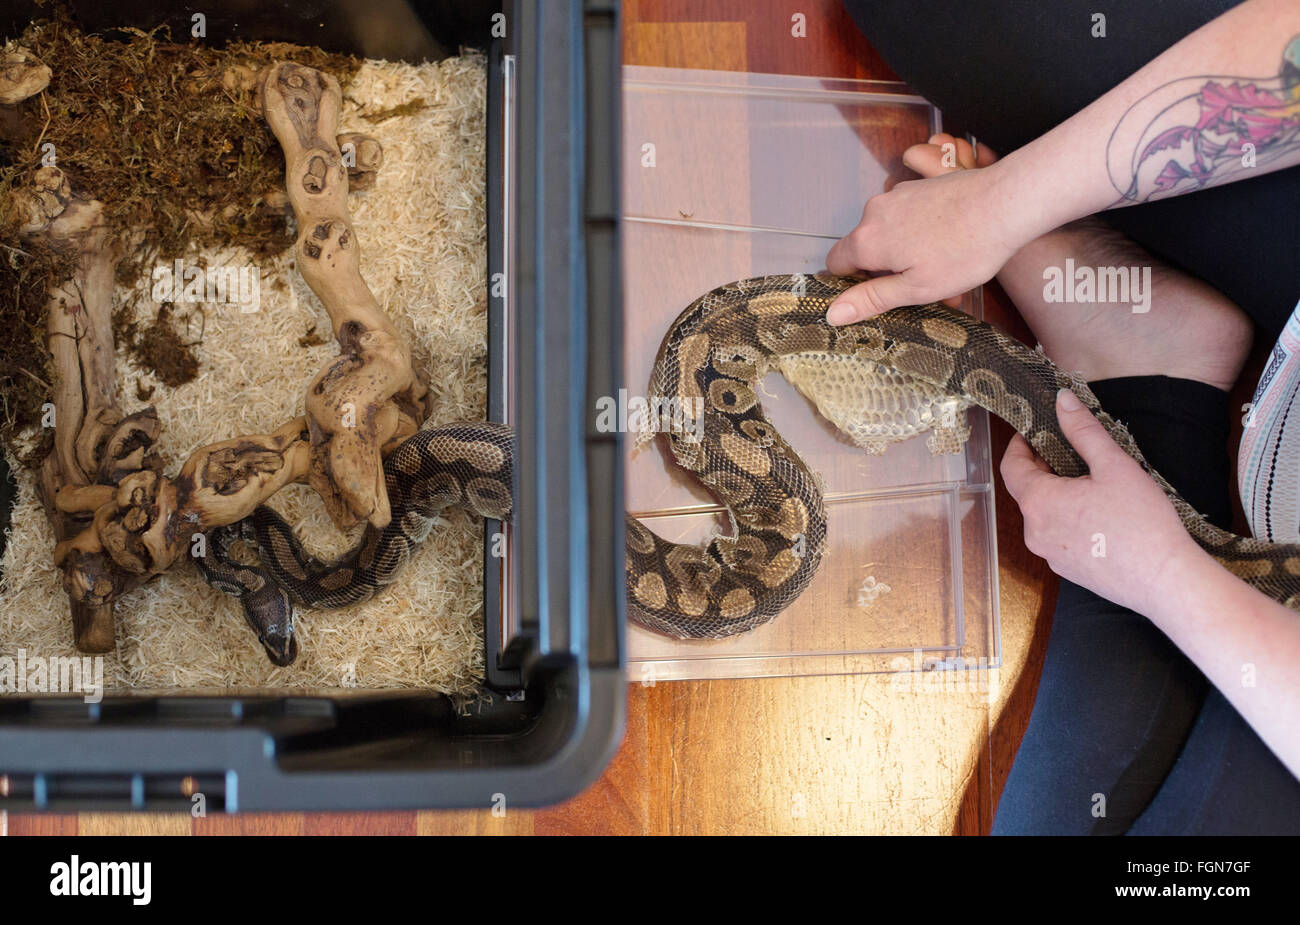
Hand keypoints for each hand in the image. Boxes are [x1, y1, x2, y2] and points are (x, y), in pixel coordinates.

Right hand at [825, 134, 1027, 324]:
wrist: (1005, 204)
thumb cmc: (965, 249)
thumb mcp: (916, 289)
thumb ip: (871, 299)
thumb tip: (833, 313)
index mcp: (867, 240)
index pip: (835, 263)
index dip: (852, 283)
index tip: (877, 294)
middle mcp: (875, 212)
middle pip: (865, 247)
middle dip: (887, 270)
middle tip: (921, 290)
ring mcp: (898, 196)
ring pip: (890, 233)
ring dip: (907, 254)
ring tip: (943, 270)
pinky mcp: (919, 187)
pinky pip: (909, 217)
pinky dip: (922, 234)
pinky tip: (950, 246)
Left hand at [1000, 388, 1201, 615]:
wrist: (1165, 581)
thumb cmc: (1141, 522)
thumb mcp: (1114, 466)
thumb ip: (1083, 431)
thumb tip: (1062, 400)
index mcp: (1038, 503)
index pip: (1011, 467)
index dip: (1019, 445)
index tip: (1034, 432)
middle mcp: (1035, 531)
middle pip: (1027, 491)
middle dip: (1043, 468)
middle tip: (1070, 452)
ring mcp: (1049, 555)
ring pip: (1044, 515)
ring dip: (1058, 495)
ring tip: (1091, 484)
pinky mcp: (1067, 570)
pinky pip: (1059, 537)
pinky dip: (1069, 520)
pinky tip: (1100, 516)